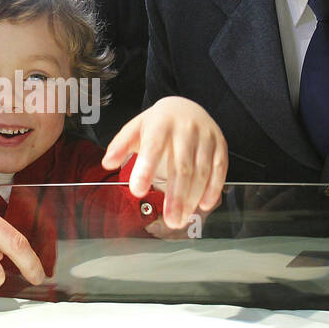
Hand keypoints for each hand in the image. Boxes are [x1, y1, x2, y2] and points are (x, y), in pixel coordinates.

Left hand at [103, 96, 227, 228]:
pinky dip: (213, 188)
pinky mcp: (220, 145)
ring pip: (201, 171)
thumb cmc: (158, 123)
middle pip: (182, 166)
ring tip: (181, 219)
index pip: (154, 147)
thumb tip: (107, 163)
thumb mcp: (136, 128)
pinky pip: (220, 169)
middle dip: (176, 195)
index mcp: (161, 123)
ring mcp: (206, 137)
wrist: (186, 107)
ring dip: (192, 198)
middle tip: (170, 220)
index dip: (146, 169)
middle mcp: (186, 129)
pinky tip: (204, 205)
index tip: (137, 191)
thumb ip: (120, 145)